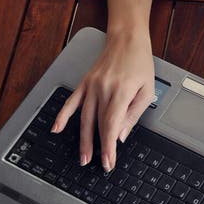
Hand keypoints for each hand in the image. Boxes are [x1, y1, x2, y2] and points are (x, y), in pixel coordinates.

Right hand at [51, 30, 154, 171]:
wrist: (127, 38)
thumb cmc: (140, 62)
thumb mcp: (147, 89)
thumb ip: (133, 114)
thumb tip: (121, 135)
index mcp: (121, 92)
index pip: (111, 126)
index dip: (108, 147)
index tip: (108, 162)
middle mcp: (103, 89)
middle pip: (97, 124)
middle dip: (97, 148)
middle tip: (97, 165)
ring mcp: (91, 85)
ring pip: (84, 117)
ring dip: (82, 139)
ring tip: (83, 157)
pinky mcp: (85, 82)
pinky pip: (71, 101)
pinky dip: (62, 116)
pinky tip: (56, 129)